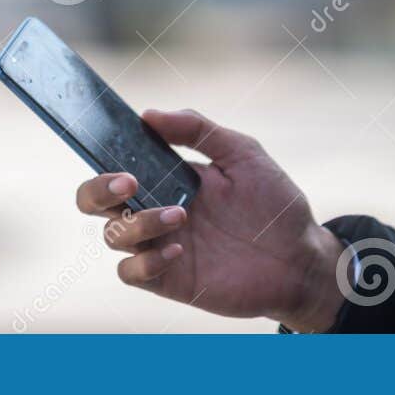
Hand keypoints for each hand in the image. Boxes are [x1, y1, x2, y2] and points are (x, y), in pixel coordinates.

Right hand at [73, 108, 345, 330]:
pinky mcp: (170, 280)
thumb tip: (149, 114)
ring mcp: (159, 245)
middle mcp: (154, 209)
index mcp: (165, 176)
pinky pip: (132, 273)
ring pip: (113, 235)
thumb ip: (198, 130)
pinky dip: (146, 261)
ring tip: (179, 215)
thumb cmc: (273, 202)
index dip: (102, 157)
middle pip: (94, 202)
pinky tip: (180, 250)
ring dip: (138, 222)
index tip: (113, 146)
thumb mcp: (242, 153)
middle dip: (98, 189)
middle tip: (128, 181)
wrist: (300, 257)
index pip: (114, 164)